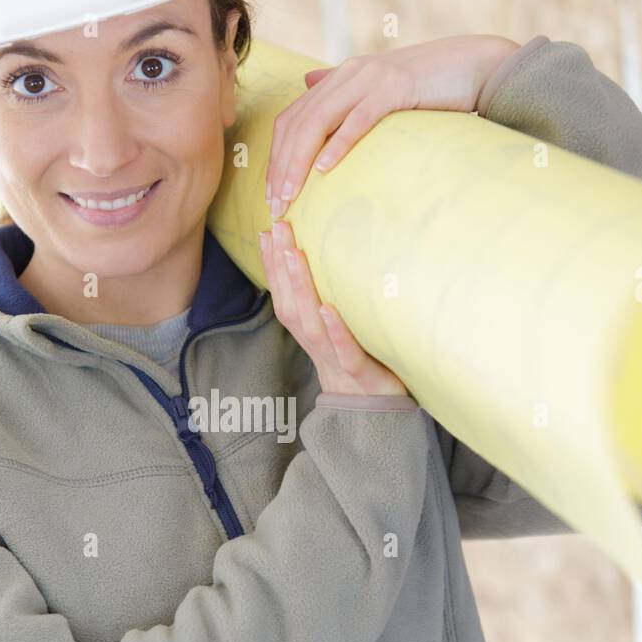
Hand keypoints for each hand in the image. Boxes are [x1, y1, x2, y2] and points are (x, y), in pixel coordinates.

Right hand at [259, 220, 410, 397]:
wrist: (373, 413)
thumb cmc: (357, 365)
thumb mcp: (338, 332)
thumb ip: (327, 302)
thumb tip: (321, 263)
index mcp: (309, 332)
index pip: (285, 295)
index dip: (273, 265)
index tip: (267, 230)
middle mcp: (316, 344)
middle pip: (291, 303)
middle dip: (281, 265)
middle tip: (278, 227)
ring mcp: (335, 359)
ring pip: (311, 323)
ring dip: (301, 288)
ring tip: (295, 255)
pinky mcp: (360, 373)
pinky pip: (345, 351)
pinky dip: (335, 331)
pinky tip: (327, 309)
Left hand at [266, 34, 519, 218]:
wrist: (474, 66)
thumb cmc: (429, 86)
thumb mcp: (378, 88)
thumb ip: (342, 89)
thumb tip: (308, 83)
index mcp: (342, 78)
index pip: (292, 118)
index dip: (276, 156)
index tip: (271, 194)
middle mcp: (349, 74)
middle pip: (298, 122)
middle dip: (280, 166)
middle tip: (275, 204)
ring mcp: (371, 78)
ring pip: (319, 121)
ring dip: (299, 161)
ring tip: (290, 194)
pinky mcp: (396, 87)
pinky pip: (359, 118)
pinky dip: (338, 143)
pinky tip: (323, 169)